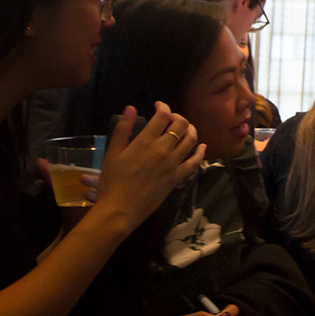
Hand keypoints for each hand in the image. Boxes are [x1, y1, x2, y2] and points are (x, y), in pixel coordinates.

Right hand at [92, 102, 205, 229]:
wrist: (121, 209)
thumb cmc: (113, 181)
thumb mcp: (112, 153)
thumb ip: (123, 129)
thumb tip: (131, 108)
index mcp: (146, 141)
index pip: (162, 116)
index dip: (163, 106)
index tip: (158, 106)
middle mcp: (163, 150)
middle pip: (180, 125)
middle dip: (177, 117)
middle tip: (171, 118)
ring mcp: (173, 164)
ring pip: (191, 140)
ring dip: (191, 130)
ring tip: (186, 127)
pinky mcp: (178, 178)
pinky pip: (195, 162)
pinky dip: (200, 152)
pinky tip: (202, 147)